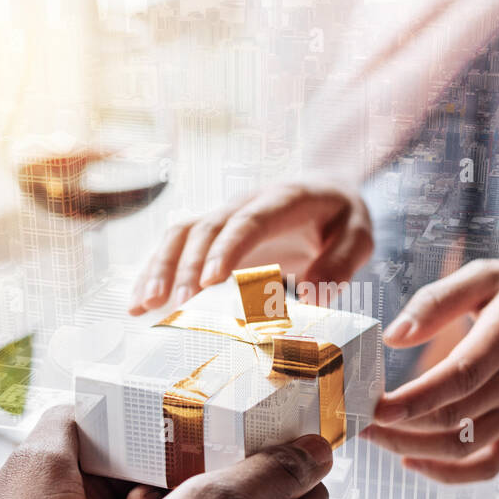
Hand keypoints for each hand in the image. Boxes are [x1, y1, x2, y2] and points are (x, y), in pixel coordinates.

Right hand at [128, 183, 372, 313]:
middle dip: (186, 265)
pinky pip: (177, 245)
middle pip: (206, 227)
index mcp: (284, 200)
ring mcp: (225, 215)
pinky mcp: (213, 232)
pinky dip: (155, 271)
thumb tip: (312, 295)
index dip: (227, 248)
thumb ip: (341, 262)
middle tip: (175, 305)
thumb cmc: (342, 217)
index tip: (210, 281)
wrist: (325, 192)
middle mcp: (246, 203)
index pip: (249, 221)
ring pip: (182, 232)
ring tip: (143, 306)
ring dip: (160, 267)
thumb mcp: (359, 236)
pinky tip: (140, 303)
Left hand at [364, 260, 498, 482]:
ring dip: (411, 448)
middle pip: (450, 419)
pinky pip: (488, 466)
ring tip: (372, 436)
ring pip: (462, 447)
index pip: (457, 379)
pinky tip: (413, 462)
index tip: (373, 408)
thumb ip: (438, 300)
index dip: (414, 400)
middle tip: (353, 419)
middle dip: (396, 427)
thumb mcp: (488, 275)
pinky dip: (449, 474)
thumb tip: (394, 334)